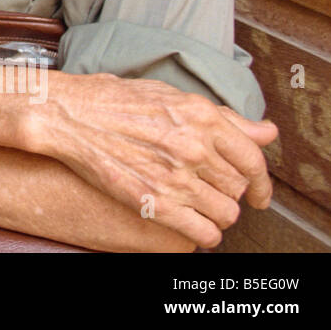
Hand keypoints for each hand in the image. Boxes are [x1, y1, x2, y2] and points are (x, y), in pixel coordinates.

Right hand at [32, 72, 277, 247]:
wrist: (64, 116)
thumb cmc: (109, 100)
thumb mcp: (168, 95)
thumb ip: (221, 117)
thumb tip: (266, 131)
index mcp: (200, 116)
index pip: (252, 157)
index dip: (261, 181)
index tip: (258, 192)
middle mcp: (193, 146)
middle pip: (237, 187)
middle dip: (229, 193)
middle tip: (213, 192)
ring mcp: (173, 176)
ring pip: (226, 212)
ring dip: (217, 214)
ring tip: (200, 208)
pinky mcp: (153, 201)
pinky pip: (203, 232)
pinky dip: (205, 234)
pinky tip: (193, 226)